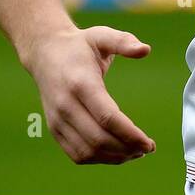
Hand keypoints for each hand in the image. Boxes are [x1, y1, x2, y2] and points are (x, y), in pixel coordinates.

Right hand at [22, 25, 156, 164]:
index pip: (108, 118)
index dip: (130, 134)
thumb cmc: (80, 45)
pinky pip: (76, 154)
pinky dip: (98, 159)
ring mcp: (57, 120)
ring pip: (87, 151)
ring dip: (114, 157)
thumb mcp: (102, 35)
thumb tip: (145, 50)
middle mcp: (66, 105)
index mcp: (81, 84)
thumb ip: (125, 41)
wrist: (45, 53)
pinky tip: (117, 154)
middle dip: (127, 149)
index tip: (149, 142)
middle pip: (99, 139)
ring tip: (135, 152)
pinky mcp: (54, 129)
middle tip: (147, 148)